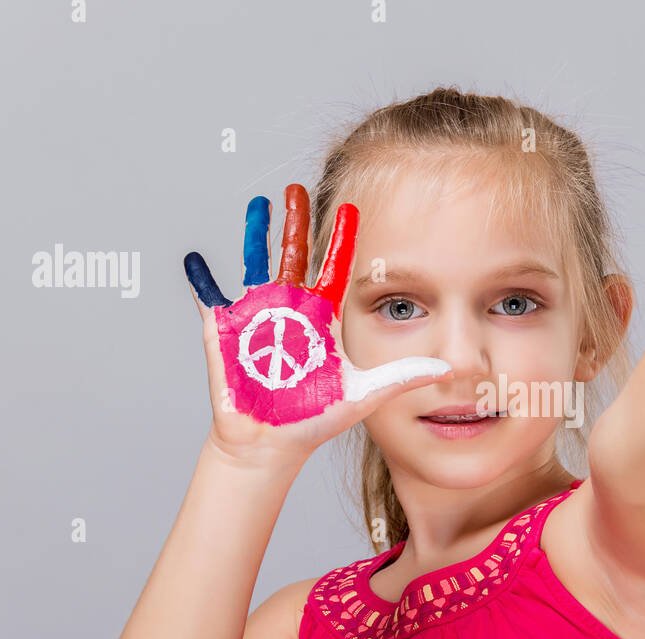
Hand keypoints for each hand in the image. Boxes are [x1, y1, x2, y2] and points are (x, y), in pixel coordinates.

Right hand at [183, 184, 451, 465]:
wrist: (273, 444)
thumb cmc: (314, 420)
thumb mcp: (364, 394)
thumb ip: (404, 376)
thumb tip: (449, 368)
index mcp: (320, 318)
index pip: (333, 268)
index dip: (340, 239)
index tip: (350, 208)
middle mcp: (289, 310)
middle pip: (293, 254)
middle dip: (295, 221)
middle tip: (297, 188)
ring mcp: (256, 317)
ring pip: (254, 264)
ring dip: (254, 234)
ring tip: (258, 204)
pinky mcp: (225, 332)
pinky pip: (209, 300)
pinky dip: (201, 280)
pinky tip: (195, 259)